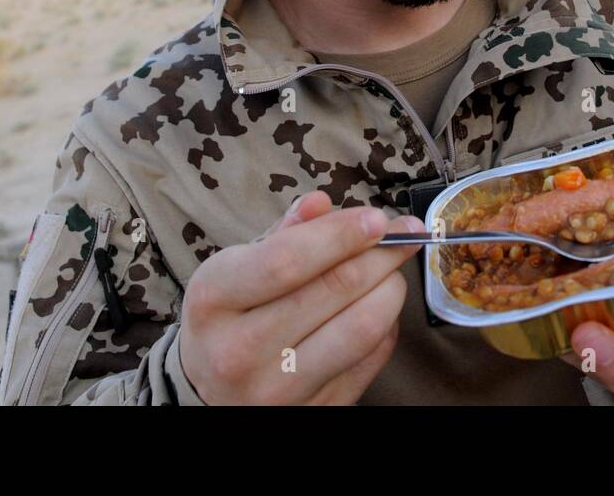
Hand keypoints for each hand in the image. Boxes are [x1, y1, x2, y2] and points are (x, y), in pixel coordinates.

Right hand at [179, 191, 423, 404]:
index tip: (377, 218)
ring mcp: (278, 390)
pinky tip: (376, 307)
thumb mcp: (235, 270)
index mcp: (213, 301)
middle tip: (402, 234)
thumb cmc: (229, 318)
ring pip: (362, 328)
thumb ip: (282, 234)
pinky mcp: (314, 410)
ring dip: (390, 288)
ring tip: (389, 271)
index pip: (286, 261)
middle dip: (380, 253)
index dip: (341, 234)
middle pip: (334, 289)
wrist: (211, 394)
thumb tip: (321, 204)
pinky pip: (371, 359)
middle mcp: (239, 351)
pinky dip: (386, 324)